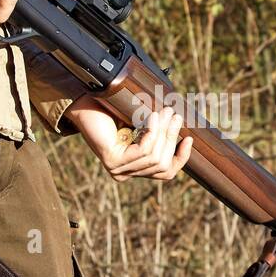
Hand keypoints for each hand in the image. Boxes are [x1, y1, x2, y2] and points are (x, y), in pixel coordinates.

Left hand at [66, 96, 193, 180]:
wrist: (86, 103)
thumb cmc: (114, 111)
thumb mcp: (143, 124)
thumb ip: (160, 131)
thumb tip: (183, 127)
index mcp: (134, 168)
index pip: (165, 173)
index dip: (181, 158)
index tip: (189, 139)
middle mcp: (125, 173)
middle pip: (162, 164)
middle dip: (171, 138)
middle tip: (175, 115)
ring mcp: (118, 170)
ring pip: (154, 157)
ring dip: (163, 132)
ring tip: (165, 111)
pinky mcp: (112, 161)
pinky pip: (143, 151)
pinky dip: (152, 133)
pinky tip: (152, 117)